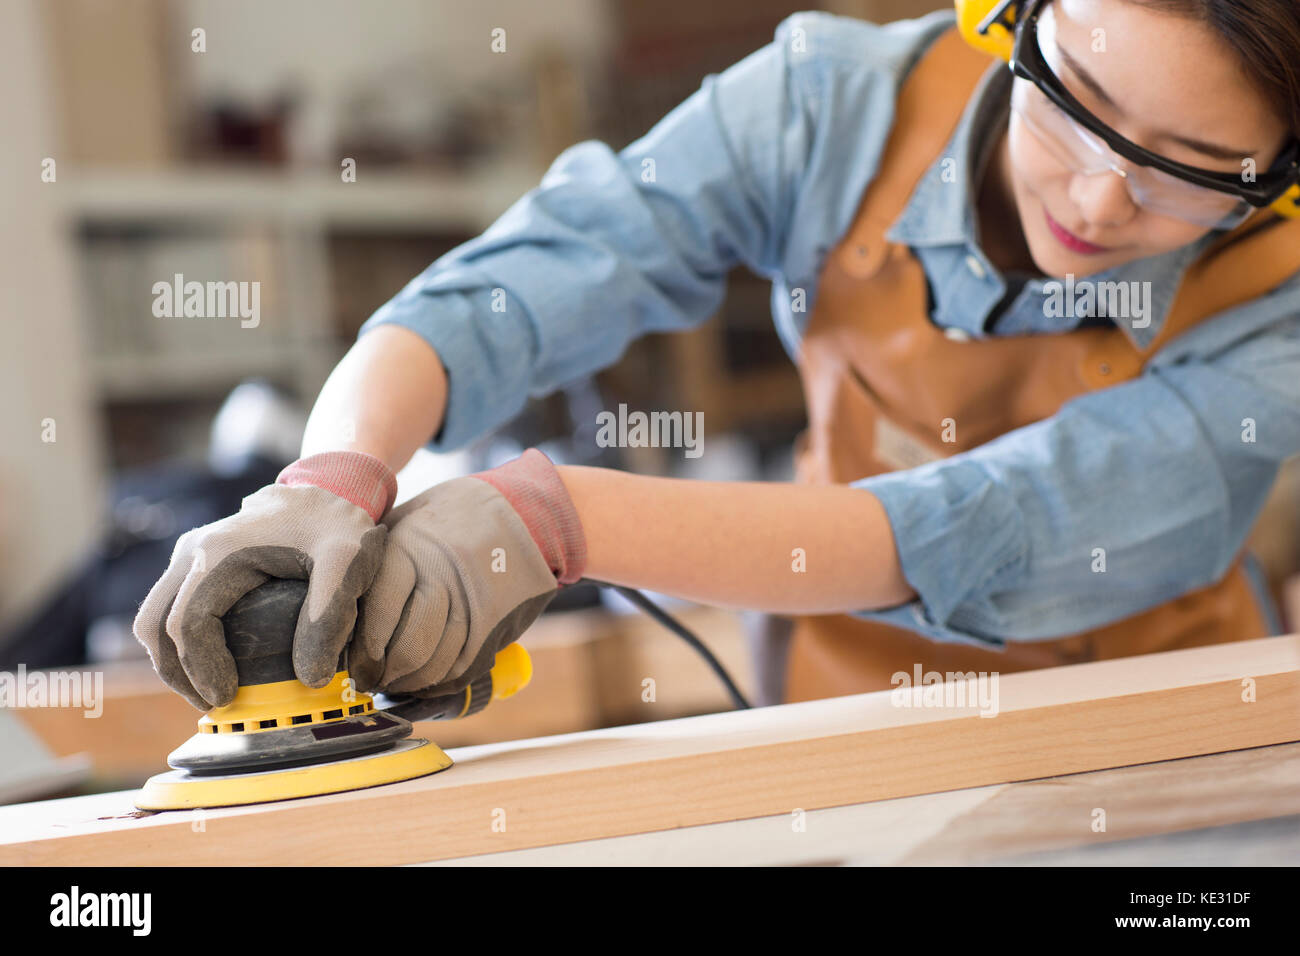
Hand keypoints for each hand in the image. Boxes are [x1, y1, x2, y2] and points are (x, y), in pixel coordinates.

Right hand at [132, 451, 396, 709]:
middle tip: (214, 705)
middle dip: (177, 673)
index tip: (226, 699)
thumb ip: (331, 617)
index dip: (200, 669)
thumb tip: (310, 677)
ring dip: (174, 660)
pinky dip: (183, 641)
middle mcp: (193, 551)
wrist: (331, 485)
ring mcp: (191, 554)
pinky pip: (173, 607)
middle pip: (155, 625)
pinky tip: (216, 663)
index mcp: (219, 554)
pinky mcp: (199, 560)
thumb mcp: (348, 565)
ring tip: (213, 692)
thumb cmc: (339, 523)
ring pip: (155, 617)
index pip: (187, 625)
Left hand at [351, 449, 585, 697]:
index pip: (378, 613)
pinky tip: (424, 675)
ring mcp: (472, 602)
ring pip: (436, 663)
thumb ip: (375, 559)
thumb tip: (339, 611)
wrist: (523, 511)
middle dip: (384, 673)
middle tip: (370, 679)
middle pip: (408, 647)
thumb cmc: (452, 516)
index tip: (353, 662)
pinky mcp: (495, 622)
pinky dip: (439, 679)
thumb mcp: (407, 519)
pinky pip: (461, 665)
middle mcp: (441, 577)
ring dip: (411, 681)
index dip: (363, 649)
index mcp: (408, 547)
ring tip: (395, 680)